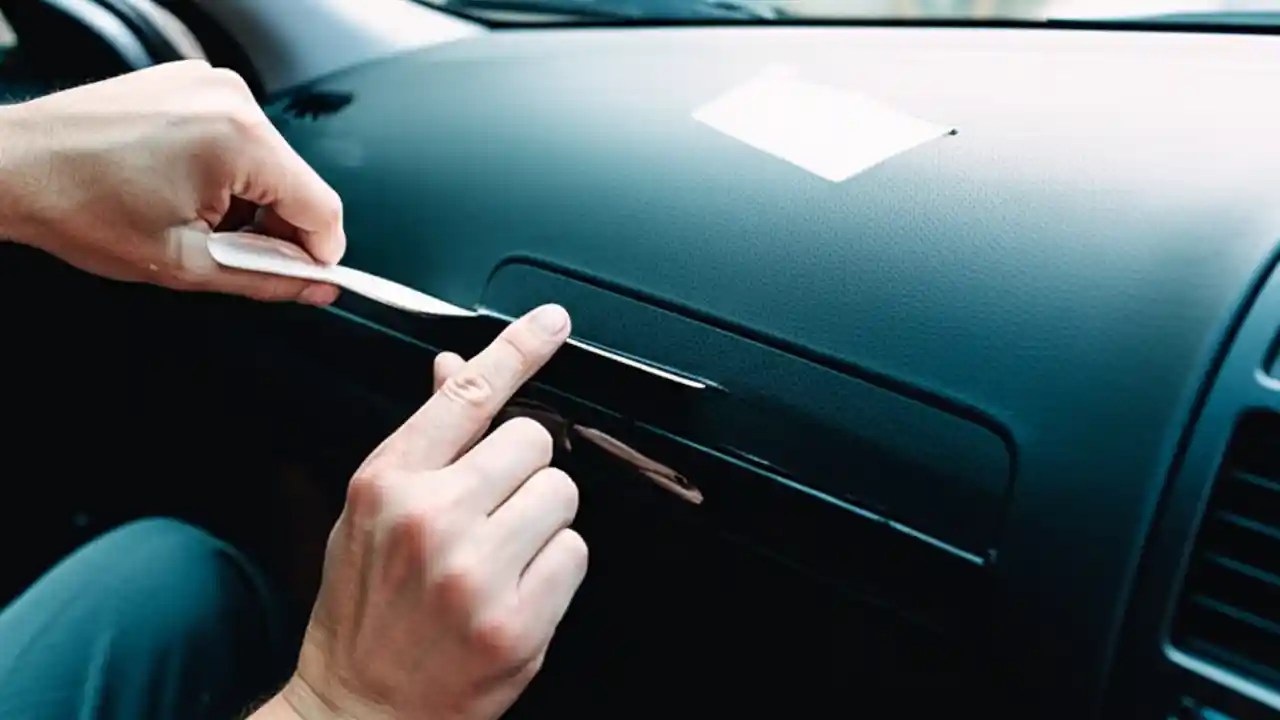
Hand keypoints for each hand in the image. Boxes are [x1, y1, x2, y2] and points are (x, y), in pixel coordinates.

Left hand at [0, 60, 343, 304]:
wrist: (13, 167)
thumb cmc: (79, 207)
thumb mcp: (186, 264)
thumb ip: (267, 280)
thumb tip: (317, 287)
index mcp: (239, 139)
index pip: (321, 208)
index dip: (318, 255)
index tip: (303, 280)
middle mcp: (233, 100)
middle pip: (297, 183)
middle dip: (274, 229)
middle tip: (225, 255)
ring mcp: (211, 85)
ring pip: (269, 163)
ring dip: (247, 202)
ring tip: (192, 220)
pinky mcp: (192, 84)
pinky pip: (237, 138)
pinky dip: (225, 173)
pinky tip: (181, 191)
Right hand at [282, 304, 587, 719]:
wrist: (361, 707)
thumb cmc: (365, 610)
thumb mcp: (372, 512)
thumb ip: (423, 441)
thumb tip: (456, 369)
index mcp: (388, 483)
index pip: (467, 394)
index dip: (518, 348)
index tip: (551, 321)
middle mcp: (431, 520)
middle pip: (534, 442)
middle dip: (524, 472)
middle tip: (493, 513)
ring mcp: (476, 572)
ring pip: (562, 495)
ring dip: (543, 521)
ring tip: (500, 557)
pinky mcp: (518, 622)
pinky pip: (576, 554)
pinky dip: (556, 570)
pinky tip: (514, 591)